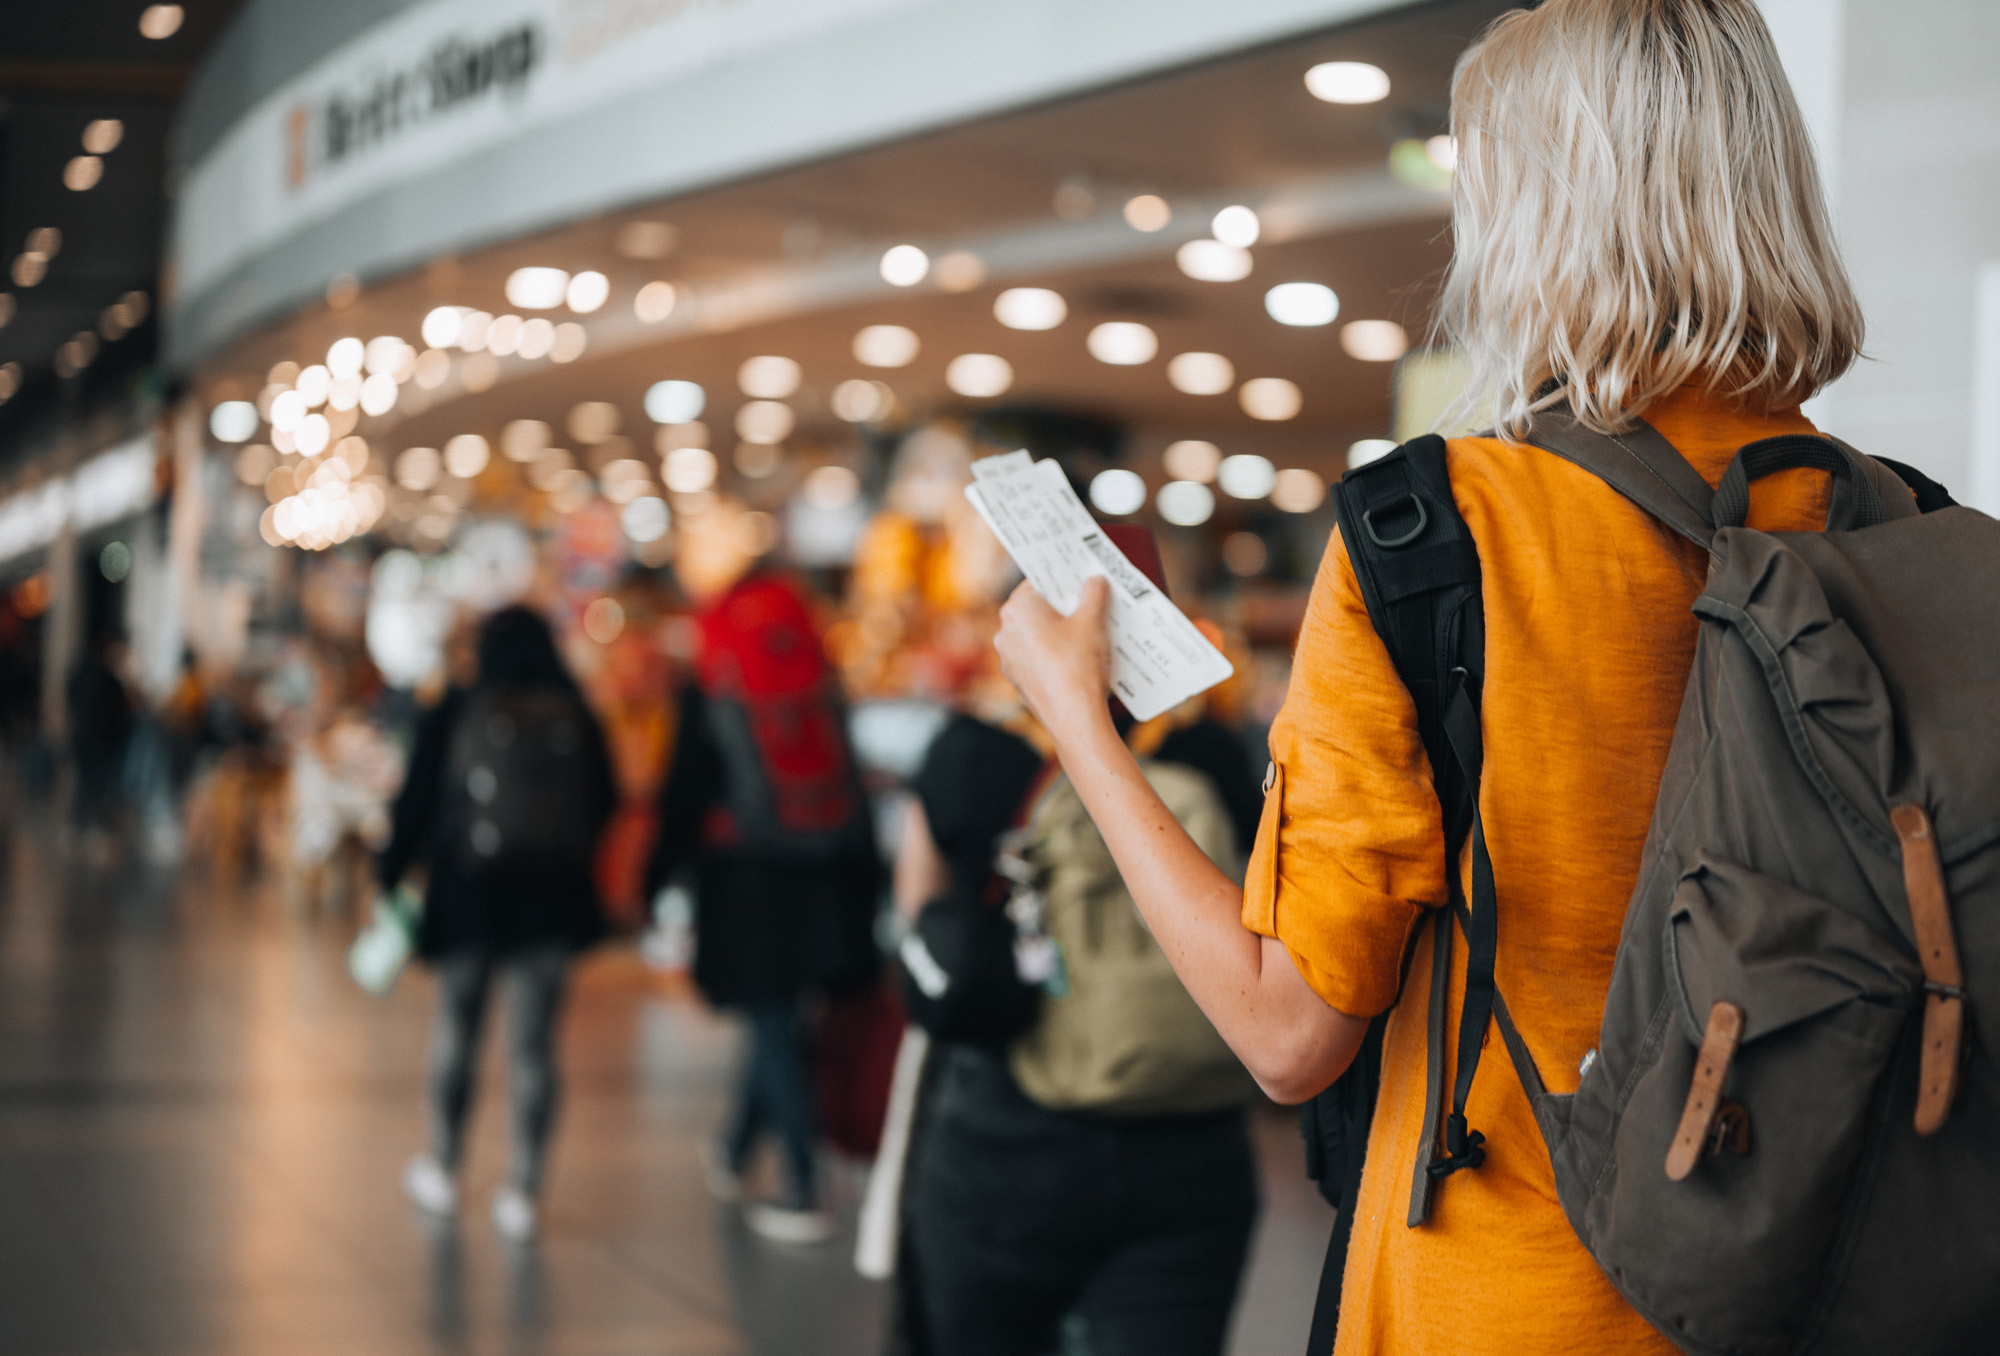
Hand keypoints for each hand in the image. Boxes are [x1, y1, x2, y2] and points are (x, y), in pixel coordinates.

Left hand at [994, 576, 1113, 742]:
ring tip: (1090, 633)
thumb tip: (1095, 581)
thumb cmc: (1078, 664)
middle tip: (1089, 604)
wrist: (1074, 717)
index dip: (1060, 580)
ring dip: (1059, 633)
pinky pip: (1038, 660)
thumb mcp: (1093, 620)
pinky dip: (1055, 656)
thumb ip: (1093, 593)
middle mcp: (1005, 633)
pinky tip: (1080, 661)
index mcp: (1017, 610)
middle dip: (1062, 607)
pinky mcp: (1020, 683)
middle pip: (1036, 610)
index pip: (1036, 583)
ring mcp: (1010, 661)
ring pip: (1036, 637)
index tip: (1078, 579)